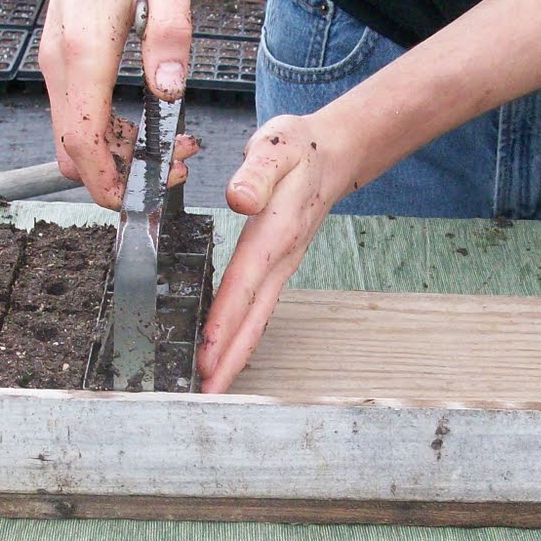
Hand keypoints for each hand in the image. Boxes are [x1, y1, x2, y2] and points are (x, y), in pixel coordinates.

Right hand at [38, 0, 195, 207]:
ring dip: (119, 156)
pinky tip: (154, 121)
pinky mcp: (67, 58)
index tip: (147, 199)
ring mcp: (59, 62)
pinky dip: (111, 133)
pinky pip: (80, 115)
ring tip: (178, 145)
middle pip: (74, 149)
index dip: (110, 181)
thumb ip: (170, 31)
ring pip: (76, 137)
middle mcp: (60, 63)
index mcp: (83, 49)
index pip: (83, 139)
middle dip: (121, 175)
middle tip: (178, 167)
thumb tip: (169, 89)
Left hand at [197, 114, 360, 393]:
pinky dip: (243, 335)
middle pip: (254, 317)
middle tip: (206, 394)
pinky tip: (227, 351)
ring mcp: (283, 266)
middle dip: (230, 357)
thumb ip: (257, 171)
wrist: (334, 153)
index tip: (206, 353)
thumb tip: (239, 198)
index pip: (244, 284)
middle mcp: (281, 258)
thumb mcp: (277, 147)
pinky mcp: (279, 267)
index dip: (225, 320)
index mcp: (275, 232)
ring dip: (236, 354)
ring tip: (212, 386)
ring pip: (258, 319)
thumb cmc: (300, 149)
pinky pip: (259, 308)